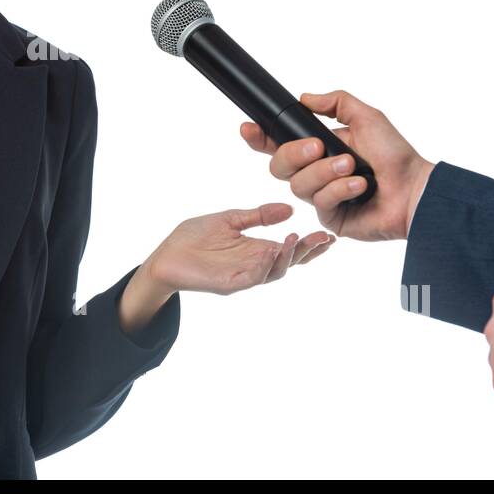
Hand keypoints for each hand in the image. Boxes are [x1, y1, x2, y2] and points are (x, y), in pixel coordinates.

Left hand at [146, 203, 334, 295]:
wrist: (166, 254)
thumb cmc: (194, 238)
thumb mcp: (231, 219)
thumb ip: (259, 215)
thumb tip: (289, 208)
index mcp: (257, 249)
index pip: (290, 249)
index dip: (310, 245)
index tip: (328, 234)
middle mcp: (254, 264)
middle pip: (289, 262)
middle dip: (307, 251)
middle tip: (323, 238)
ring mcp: (243, 276)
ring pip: (274, 271)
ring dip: (286, 257)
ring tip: (293, 239)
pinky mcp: (228, 284)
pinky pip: (251, 278)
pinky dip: (264, 266)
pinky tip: (270, 252)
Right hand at [240, 89, 434, 241]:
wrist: (414, 189)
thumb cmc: (396, 156)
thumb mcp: (366, 117)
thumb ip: (335, 102)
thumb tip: (304, 97)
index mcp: (318, 149)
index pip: (278, 144)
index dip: (259, 138)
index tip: (248, 128)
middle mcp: (315, 173)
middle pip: (278, 166)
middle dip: (294, 153)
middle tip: (319, 147)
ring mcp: (321, 197)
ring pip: (297, 184)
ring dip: (326, 172)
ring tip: (353, 167)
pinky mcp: (330, 218)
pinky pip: (320, 202)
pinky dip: (340, 189)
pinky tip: (360, 186)